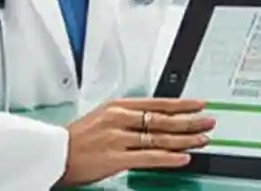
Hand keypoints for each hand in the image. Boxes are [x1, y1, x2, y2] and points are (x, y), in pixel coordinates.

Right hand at [55, 98, 214, 187]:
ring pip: (159, 137)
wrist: (51, 154)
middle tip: (208, 122)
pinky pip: (149, 157)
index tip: (199, 105)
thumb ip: (128, 118)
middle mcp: (120, 119)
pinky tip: (183, 158)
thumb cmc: (76, 139)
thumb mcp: (103, 117)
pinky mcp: (115, 158)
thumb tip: (155, 120)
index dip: (182, 104)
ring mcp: (118, 138)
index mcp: (118, 106)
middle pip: (163, 119)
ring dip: (184, 139)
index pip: (158, 103)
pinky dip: (169, 157)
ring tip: (202, 140)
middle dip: (190, 121)